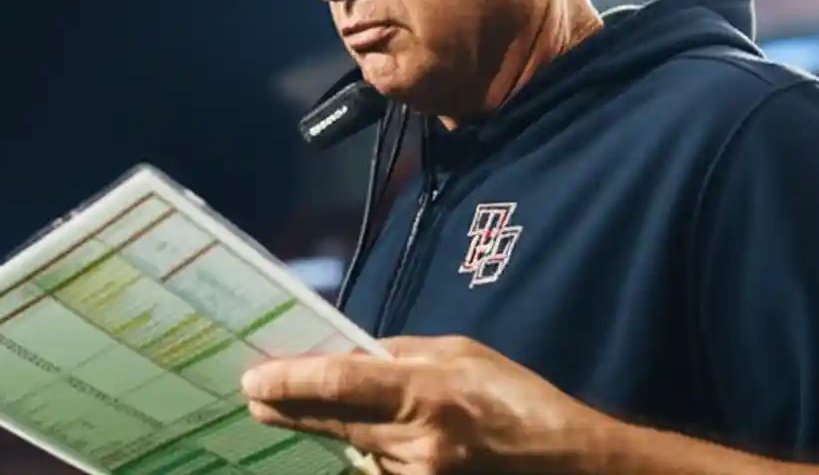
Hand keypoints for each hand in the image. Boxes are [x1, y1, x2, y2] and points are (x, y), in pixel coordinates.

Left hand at [240, 335, 610, 474]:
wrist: (566, 462)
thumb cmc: (516, 399)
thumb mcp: (461, 354)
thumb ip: (401, 354)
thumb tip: (349, 354)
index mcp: (428, 392)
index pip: (341, 383)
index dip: (291, 381)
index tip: (254, 377)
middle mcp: (418, 441)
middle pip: (334, 422)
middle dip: (289, 409)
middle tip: (252, 396)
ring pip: (356, 448)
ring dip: (330, 429)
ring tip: (290, 409)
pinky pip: (379, 467)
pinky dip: (366, 450)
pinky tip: (362, 434)